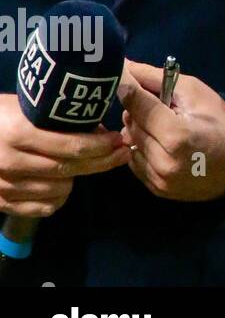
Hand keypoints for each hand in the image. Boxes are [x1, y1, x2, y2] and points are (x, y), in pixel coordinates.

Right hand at [0, 93, 129, 217]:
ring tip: (84, 164)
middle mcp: (9, 161)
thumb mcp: (27, 108)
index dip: (101, 145)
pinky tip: (64, 184)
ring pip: (58, 191)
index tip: (118, 140)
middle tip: (121, 153)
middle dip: (101, 162)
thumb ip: (58, 119)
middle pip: (68, 169)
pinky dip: (58, 198)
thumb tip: (99, 129)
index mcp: (18, 133)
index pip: (71, 146)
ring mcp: (2, 185)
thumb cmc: (2, 115)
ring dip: (77, 178)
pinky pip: (41, 208)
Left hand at [116, 61, 224, 201]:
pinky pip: (132, 160)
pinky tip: (158, 144)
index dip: (124, 84)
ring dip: (138, 129)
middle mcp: (162, 160)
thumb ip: (158, 79)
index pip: (136, 103)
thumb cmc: (220, 124)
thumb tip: (125, 65)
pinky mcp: (153, 188)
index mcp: (176, 134)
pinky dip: (141, 147)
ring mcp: (157, 178)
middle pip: (130, 123)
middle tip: (155, 105)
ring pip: (128, 142)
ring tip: (159, 126)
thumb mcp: (197, 93)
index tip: (116, 70)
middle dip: (137, 109)